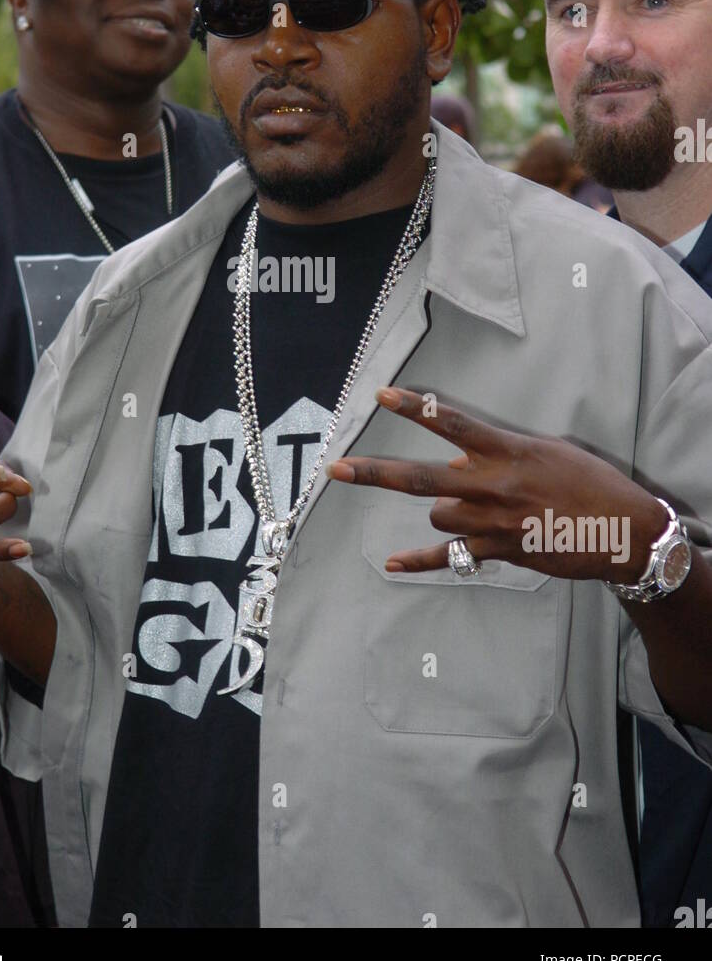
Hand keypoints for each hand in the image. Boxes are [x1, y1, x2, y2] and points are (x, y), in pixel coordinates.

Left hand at [326, 387, 665, 582]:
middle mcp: (493, 485)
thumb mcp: (548, 451)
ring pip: (439, 514)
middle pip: (420, 478)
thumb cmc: (590, 483)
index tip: (381, 396)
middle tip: (337, 470)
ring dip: (446, 509)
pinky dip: (420, 561)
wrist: (624, 530)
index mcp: (507, 451)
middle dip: (375, 474)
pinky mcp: (500, 551)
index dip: (416, 409)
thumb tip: (460, 460)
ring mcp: (493, 522)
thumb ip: (501, 452)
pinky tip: (393, 564)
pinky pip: (451, 557)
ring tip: (484, 507)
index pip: (453, 423)